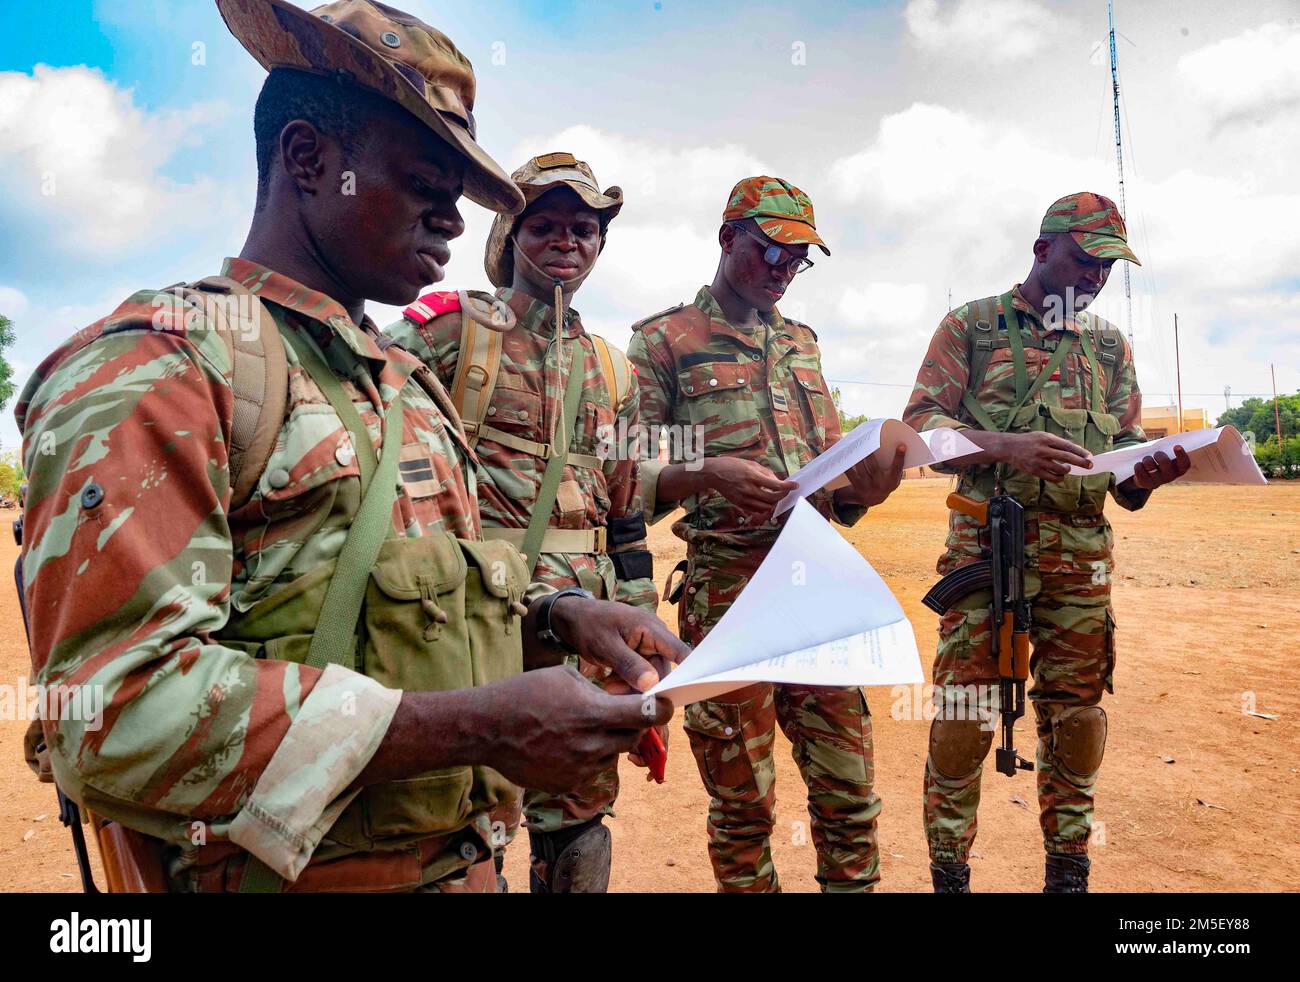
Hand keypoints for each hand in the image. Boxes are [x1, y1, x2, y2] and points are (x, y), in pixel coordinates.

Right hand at [477, 666, 672, 792]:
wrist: (487, 728)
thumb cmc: (525, 694)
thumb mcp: (566, 677)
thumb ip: (599, 691)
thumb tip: (623, 698)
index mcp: (593, 714)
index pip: (646, 716)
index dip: (661, 710)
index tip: (666, 705)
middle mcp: (591, 745)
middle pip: (632, 738)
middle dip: (630, 726)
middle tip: (615, 714)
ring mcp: (579, 769)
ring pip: (610, 755)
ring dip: (604, 742)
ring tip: (576, 728)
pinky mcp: (566, 784)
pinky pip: (589, 770)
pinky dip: (584, 758)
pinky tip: (561, 744)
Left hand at [550, 595, 688, 692]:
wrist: (573, 618)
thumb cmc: (589, 625)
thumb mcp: (605, 646)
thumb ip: (629, 664)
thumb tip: (652, 684)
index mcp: (652, 629)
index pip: (680, 651)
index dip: (690, 671)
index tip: (689, 692)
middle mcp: (655, 637)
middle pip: (663, 671)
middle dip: (644, 686)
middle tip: (615, 693)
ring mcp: (648, 646)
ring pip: (651, 676)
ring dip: (633, 686)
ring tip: (608, 687)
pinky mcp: (639, 655)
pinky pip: (641, 675)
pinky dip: (628, 682)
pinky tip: (610, 683)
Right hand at [705, 457, 799, 520]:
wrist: (714, 473)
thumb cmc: (733, 466)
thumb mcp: (751, 464)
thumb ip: (766, 473)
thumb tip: (778, 482)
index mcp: (752, 476)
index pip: (775, 485)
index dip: (787, 487)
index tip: (795, 486)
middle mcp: (748, 489)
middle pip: (772, 499)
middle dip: (783, 496)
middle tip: (786, 492)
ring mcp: (743, 499)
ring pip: (766, 507)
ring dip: (774, 503)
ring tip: (776, 496)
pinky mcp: (739, 504)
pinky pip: (756, 511)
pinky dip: (764, 508)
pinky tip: (766, 502)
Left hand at [840, 444, 905, 506]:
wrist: (874, 499)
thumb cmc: (886, 481)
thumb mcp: (894, 475)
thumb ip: (894, 463)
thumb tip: (896, 444)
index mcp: (892, 480)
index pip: (897, 467)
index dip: (900, 456)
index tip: (902, 445)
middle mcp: (880, 485)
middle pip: (874, 467)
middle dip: (870, 455)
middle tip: (867, 441)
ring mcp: (868, 487)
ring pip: (861, 470)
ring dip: (858, 458)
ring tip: (855, 446)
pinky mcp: (857, 486)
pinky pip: (851, 474)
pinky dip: (848, 465)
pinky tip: (846, 456)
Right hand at [999, 431, 1092, 481]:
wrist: (1009, 447)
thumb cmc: (1029, 441)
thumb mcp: (1042, 436)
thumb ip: (1056, 442)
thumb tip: (1074, 451)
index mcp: (1047, 439)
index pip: (1068, 446)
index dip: (1080, 452)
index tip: (1090, 456)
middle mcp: (1043, 449)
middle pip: (1067, 457)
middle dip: (1081, 462)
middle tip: (1090, 466)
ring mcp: (1038, 461)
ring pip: (1060, 469)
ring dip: (1067, 470)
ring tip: (1067, 469)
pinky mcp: (1034, 471)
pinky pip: (1051, 477)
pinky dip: (1059, 478)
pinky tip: (1060, 475)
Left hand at [1126, 446, 1189, 489]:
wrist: (1147, 475)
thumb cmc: (1158, 460)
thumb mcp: (1165, 455)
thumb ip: (1167, 449)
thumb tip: (1160, 440)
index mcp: (1178, 469)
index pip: (1184, 464)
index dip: (1181, 455)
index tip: (1176, 446)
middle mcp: (1170, 477)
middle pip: (1165, 463)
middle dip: (1159, 455)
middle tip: (1156, 453)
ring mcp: (1158, 481)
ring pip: (1151, 468)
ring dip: (1147, 460)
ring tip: (1146, 458)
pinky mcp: (1146, 484)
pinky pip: (1141, 473)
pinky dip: (1138, 466)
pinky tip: (1138, 464)